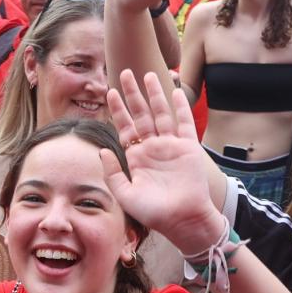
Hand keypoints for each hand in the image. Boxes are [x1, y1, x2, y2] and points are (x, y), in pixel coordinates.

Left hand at [103, 70, 225, 253]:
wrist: (183, 220)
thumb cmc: (154, 213)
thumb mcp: (125, 195)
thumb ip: (112, 173)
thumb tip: (103, 151)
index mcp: (137, 157)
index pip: (125, 127)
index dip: (118, 109)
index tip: (110, 92)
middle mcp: (153, 147)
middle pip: (141, 114)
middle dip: (133, 93)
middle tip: (125, 72)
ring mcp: (171, 145)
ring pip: (161, 113)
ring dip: (154, 94)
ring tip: (147, 74)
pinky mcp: (188, 147)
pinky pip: (184, 122)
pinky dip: (180, 106)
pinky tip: (175, 90)